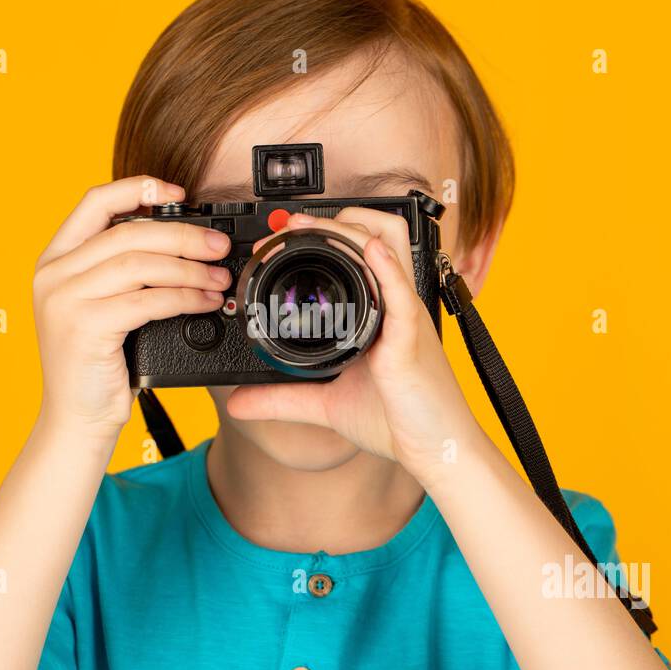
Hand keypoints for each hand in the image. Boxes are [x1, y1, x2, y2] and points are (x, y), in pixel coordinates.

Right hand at [32, 176, 232, 434]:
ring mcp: (65, 300)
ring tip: (219, 277)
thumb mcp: (101, 305)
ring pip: (140, 265)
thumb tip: (182, 240)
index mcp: (55, 260)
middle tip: (218, 246)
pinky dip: (184, 298)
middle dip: (182, 236)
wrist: (76, 419)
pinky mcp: (85, 327)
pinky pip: (147, 301)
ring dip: (189, 269)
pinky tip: (206, 301)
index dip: (138, 188)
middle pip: (128, 233)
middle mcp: (53, 274)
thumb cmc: (97, 364)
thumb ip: (122, 270)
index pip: (94, 202)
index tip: (178, 193)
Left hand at [226, 207, 483, 478]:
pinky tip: (370, 252)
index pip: (361, 253)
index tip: (287, 232)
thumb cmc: (396, 422)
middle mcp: (396, 306)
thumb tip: (236, 402)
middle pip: (379, 234)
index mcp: (380, 313)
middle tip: (294, 223)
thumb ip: (280, 399)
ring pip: (390, 249)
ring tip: (322, 226)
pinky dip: (386, 268)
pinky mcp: (412, 339)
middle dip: (338, 218)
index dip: (328, 233)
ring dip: (356, 228)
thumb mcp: (325, 404)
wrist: (434, 451)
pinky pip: (402, 294)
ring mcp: (406, 318)